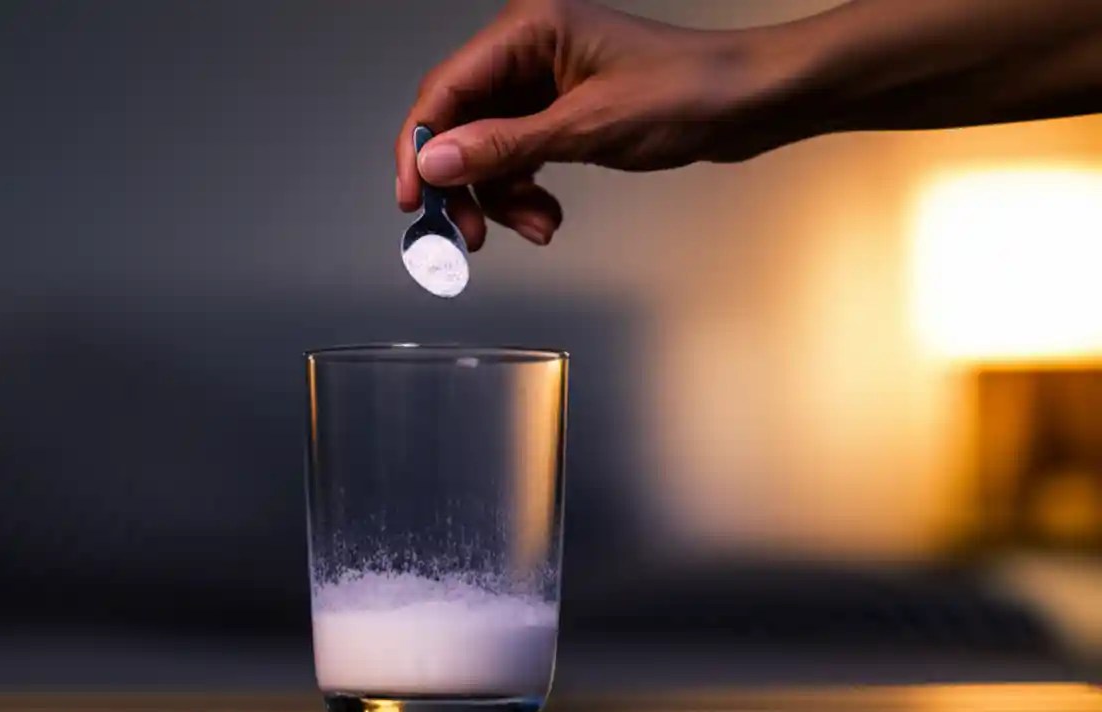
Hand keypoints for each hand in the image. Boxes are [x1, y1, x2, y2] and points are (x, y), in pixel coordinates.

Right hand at [395, 0, 791, 249]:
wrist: (749, 102)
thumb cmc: (690, 91)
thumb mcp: (588, 127)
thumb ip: (505, 146)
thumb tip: (436, 162)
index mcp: (529, 28)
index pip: (447, 89)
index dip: (422, 147)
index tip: (413, 199)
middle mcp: (529, 49)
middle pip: (462, 122)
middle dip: (464, 183)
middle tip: (466, 232)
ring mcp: (545, 81)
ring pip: (488, 148)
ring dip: (501, 196)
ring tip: (534, 226)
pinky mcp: (561, 110)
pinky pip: (518, 156)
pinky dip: (525, 192)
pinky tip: (546, 215)